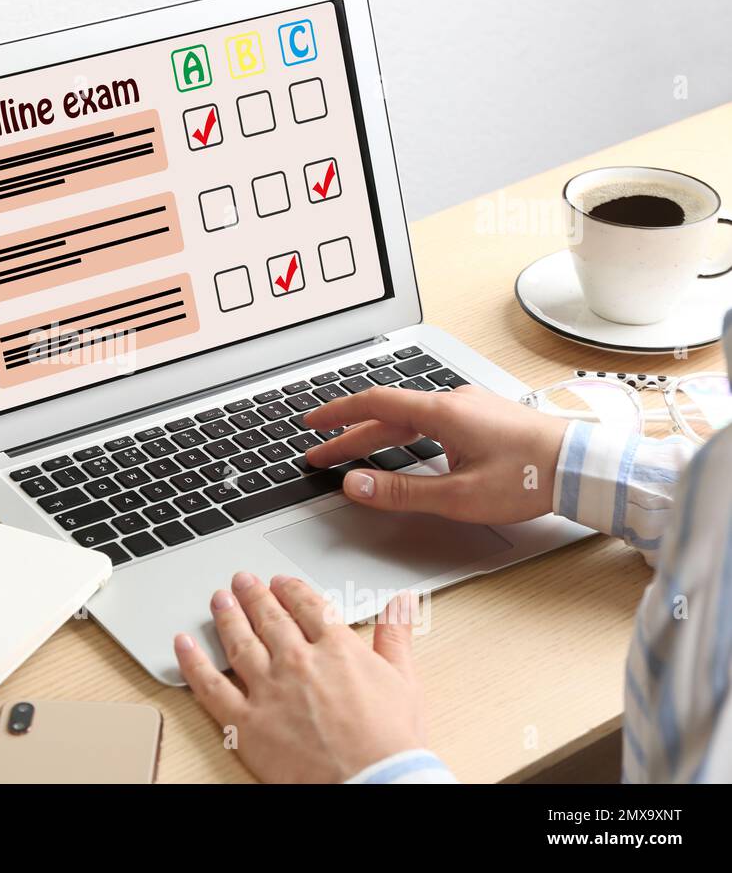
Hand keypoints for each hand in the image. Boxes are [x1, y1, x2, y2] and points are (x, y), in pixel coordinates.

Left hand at [175, 573, 424, 782]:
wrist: (372, 785)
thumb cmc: (391, 744)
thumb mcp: (404, 682)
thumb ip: (397, 636)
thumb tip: (403, 603)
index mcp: (335, 648)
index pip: (306, 606)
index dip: (290, 590)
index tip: (280, 582)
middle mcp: (296, 661)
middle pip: (269, 618)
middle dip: (253, 595)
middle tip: (241, 581)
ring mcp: (268, 690)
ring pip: (239, 642)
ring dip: (226, 616)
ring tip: (218, 599)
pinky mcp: (246, 722)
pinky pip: (210, 686)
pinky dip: (192, 662)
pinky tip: (182, 644)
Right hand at [302, 384, 568, 524]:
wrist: (584, 467)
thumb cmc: (531, 478)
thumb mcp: (459, 495)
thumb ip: (401, 491)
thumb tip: (355, 484)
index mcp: (442, 412)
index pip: (373, 404)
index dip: (337, 413)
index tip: (312, 423)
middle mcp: (453, 402)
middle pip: (388, 416)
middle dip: (350, 437)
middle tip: (321, 455)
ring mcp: (470, 408)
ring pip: (410, 420)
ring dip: (378, 439)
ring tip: (354, 457)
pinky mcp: (484, 419)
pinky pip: (432, 423)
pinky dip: (406, 437)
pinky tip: (406, 454)